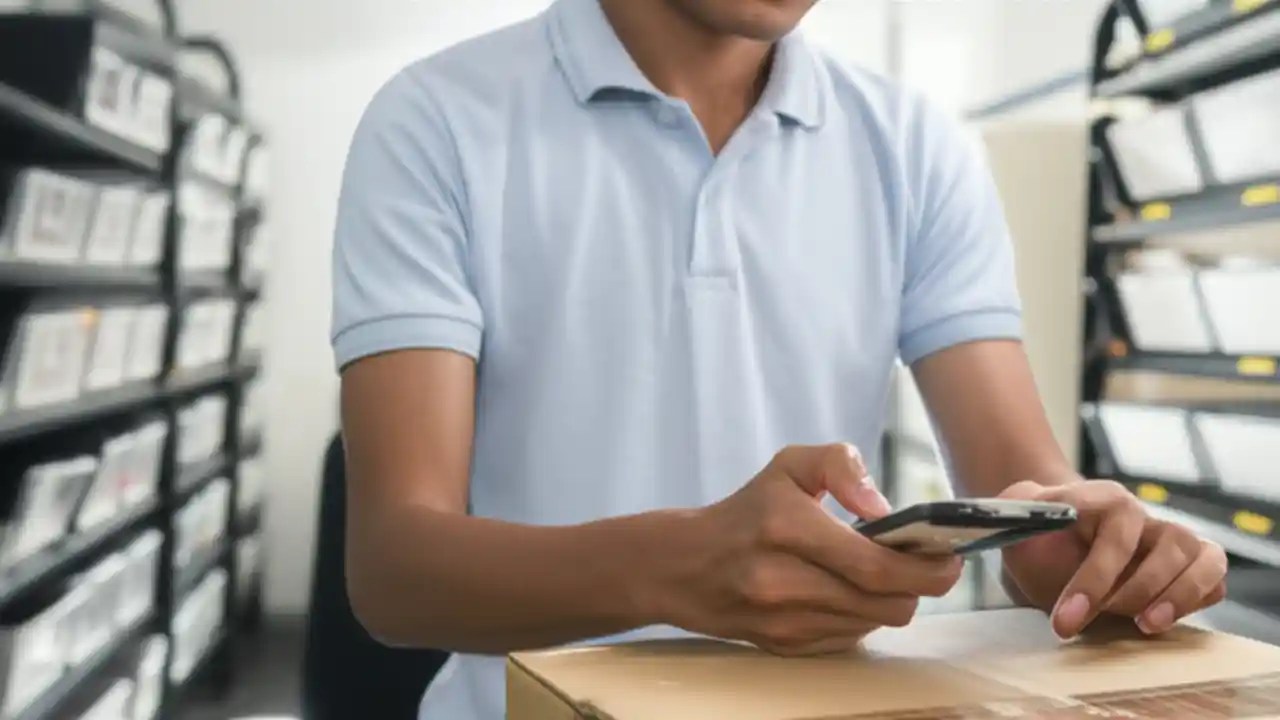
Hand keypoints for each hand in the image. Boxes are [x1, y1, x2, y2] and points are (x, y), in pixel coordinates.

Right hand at [662, 444, 963, 655]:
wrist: (684, 567)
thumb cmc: (748, 511)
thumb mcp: (789, 466)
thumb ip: (840, 465)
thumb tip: (882, 506)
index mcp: (787, 527)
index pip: (878, 565)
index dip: (929, 567)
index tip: (950, 556)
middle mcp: (782, 580)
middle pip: (889, 603)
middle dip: (920, 585)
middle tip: (930, 565)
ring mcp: (783, 621)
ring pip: (876, 623)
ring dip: (892, 600)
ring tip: (884, 574)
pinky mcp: (785, 647)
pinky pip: (852, 639)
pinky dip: (862, 617)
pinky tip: (849, 593)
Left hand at [1000, 479, 1227, 638]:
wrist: (1050, 540)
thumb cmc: (1036, 533)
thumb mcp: (1013, 519)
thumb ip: (1011, 510)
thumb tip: (1011, 513)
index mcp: (1102, 498)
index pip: (1115, 530)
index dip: (1094, 576)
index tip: (1064, 618)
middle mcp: (1142, 516)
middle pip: (1166, 545)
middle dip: (1129, 593)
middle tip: (1088, 626)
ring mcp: (1168, 539)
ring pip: (1201, 556)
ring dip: (1178, 595)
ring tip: (1143, 626)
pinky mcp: (1186, 566)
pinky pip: (1214, 578)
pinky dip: (1198, 598)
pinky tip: (1161, 620)